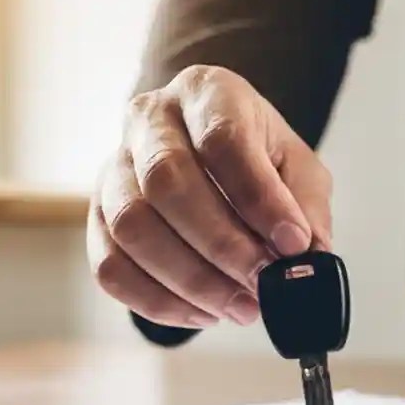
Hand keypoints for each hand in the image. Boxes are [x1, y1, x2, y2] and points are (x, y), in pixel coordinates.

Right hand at [86, 65, 332, 328]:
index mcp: (206, 93)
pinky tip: (201, 312)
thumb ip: (307, 209)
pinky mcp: (97, 214)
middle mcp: (149, 120)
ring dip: (189, 280)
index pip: (222, 139)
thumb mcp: (297, 168)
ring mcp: (114, 167)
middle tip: (261, 284)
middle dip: (220, 245)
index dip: (258, 197)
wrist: (208, 151)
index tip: (293, 244)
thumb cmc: (256, 157)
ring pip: (131, 227)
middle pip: (166, 182)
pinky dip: (157, 301)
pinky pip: (110, 266)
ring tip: (238, 307)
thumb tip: (307, 259)